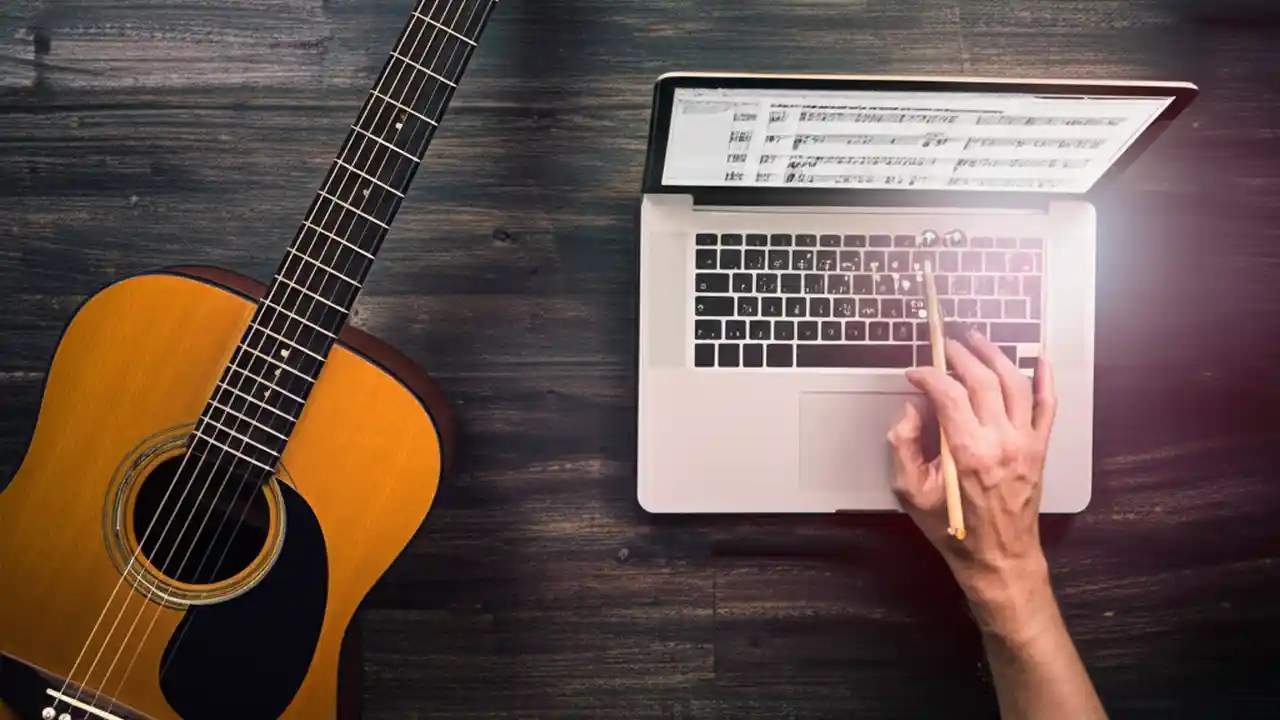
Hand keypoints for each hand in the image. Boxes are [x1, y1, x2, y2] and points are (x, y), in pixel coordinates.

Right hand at [887, 331, 1057, 640]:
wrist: (998, 556)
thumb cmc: (953, 527)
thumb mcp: (910, 492)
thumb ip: (903, 445)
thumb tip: (912, 409)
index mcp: (967, 451)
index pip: (948, 394)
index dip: (929, 375)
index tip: (915, 372)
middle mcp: (1000, 441)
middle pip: (983, 380)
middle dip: (961, 356)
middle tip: (945, 345)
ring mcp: (1024, 442)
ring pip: (1015, 384)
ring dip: (996, 356)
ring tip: (978, 341)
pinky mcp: (1039, 448)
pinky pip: (1048, 406)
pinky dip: (1046, 379)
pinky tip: (1040, 358)